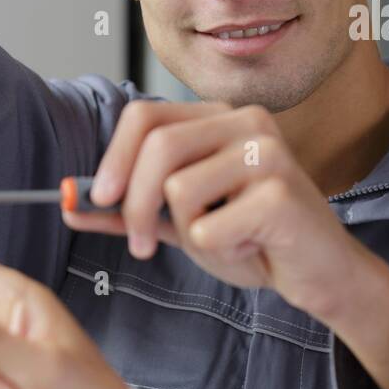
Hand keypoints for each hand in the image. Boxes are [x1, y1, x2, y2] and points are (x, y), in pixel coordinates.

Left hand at [65, 101, 388, 388]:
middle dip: (135, 205)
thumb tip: (69, 204)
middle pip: (158, 147)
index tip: (101, 198)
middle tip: (142, 246)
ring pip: (180, 189)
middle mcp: (247, 122)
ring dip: (188, 233)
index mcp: (222, 118)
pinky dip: (218, 252)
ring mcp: (268, 152)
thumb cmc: (255, 240)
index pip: (145, 115)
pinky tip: (250, 249)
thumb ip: (129, 210)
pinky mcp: (281, 192)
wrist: (320, 272)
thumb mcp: (183, 222)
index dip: (113, 157)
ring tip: (224, 241)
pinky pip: (210, 227)